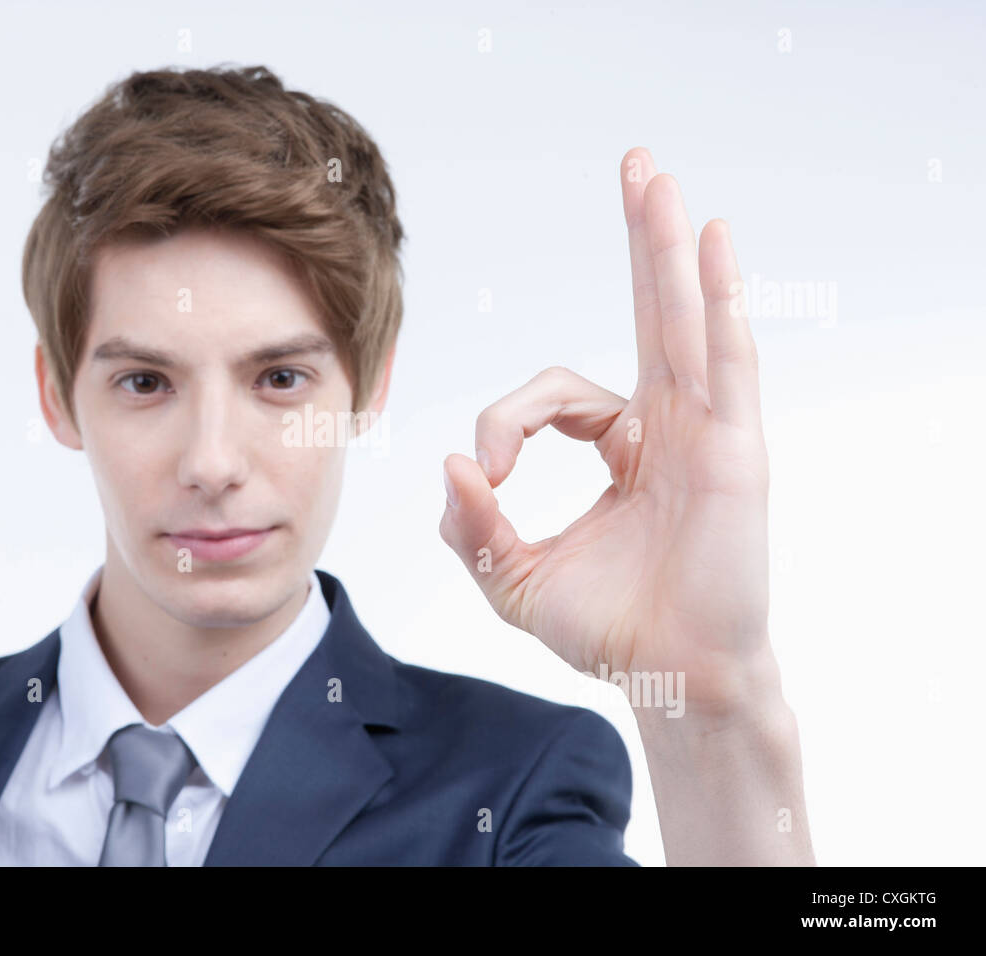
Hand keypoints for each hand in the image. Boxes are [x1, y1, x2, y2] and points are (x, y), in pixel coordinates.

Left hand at [440, 147, 776, 718]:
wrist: (671, 680)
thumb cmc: (608, 630)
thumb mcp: (514, 579)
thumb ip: (472, 527)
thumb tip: (446, 465)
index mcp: (624, 447)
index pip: (554, 394)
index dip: (506, 421)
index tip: (485, 473)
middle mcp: (668, 425)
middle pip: (647, 312)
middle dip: (637, 239)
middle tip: (632, 164)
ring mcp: (706, 431)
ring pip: (683, 321)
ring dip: (667, 246)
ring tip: (655, 178)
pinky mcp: (734, 450)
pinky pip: (725, 362)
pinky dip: (717, 301)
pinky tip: (710, 241)